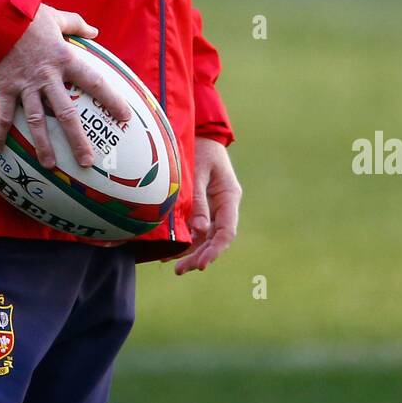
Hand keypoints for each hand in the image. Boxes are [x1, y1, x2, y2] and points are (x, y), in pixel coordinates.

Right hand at [0, 5, 132, 168]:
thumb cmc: (27, 16)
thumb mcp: (56, 17)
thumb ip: (76, 25)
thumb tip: (94, 31)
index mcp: (65, 60)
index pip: (94, 83)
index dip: (111, 100)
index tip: (124, 117)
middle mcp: (48, 78)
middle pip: (67, 114)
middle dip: (78, 139)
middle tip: (87, 162)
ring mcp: (26, 86)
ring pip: (38, 121)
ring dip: (43, 145)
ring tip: (50, 166)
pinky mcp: (5, 89)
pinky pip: (4, 115)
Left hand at [162, 137, 241, 273]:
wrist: (200, 132)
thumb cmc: (201, 147)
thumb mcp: (199, 170)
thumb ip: (199, 198)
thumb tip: (199, 230)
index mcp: (229, 197)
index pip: (226, 231)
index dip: (215, 250)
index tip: (201, 264)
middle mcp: (224, 206)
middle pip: (215, 239)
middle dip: (200, 256)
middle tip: (180, 270)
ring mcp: (213, 207)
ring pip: (205, 237)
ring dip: (192, 252)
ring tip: (175, 266)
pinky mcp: (202, 206)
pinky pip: (197, 228)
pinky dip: (187, 240)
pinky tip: (172, 251)